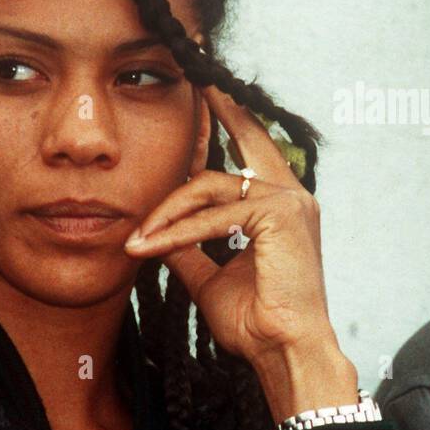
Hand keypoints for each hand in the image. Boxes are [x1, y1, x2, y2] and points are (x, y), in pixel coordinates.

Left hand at [123, 85, 357, 420]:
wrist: (283, 352)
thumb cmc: (257, 324)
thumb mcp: (211, 278)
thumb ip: (191, 249)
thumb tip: (157, 234)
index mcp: (281, 208)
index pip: (252, 155)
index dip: (230, 124)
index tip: (207, 96)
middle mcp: (292, 197)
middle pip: (247, 140)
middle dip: (222, 107)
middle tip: (196, 77)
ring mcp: (291, 202)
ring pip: (211, 186)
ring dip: (167, 211)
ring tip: (137, 237)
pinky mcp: (282, 216)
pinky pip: (215, 216)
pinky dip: (179, 232)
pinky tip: (152, 247)